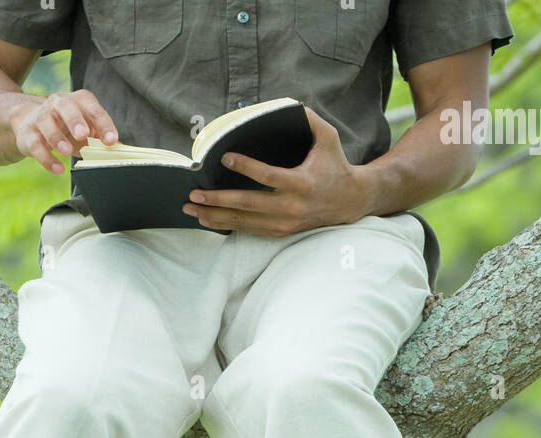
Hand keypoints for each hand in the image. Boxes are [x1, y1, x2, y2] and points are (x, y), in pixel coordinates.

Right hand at [9, 88, 118, 174]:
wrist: (30, 124)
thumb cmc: (65, 128)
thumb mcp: (86, 131)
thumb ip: (101, 139)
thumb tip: (121, 151)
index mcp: (77, 101)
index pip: (91, 108)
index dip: (103, 123)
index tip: (111, 140)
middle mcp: (57, 104)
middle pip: (65, 106)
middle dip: (75, 120)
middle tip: (83, 135)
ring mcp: (40, 117)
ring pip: (45, 122)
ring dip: (56, 137)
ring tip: (67, 152)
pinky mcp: (28, 134)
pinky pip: (35, 144)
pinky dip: (46, 158)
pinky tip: (58, 168)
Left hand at [181, 106, 373, 234]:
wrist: (348, 202)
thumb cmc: (335, 165)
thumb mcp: (328, 138)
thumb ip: (309, 119)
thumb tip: (286, 103)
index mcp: (302, 183)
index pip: (268, 176)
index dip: (246, 167)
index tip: (224, 157)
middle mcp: (291, 207)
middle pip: (248, 205)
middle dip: (218, 199)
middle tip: (194, 192)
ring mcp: (284, 223)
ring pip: (244, 221)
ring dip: (214, 215)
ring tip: (191, 207)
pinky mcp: (279, 231)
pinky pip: (248, 229)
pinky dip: (225, 225)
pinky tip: (206, 218)